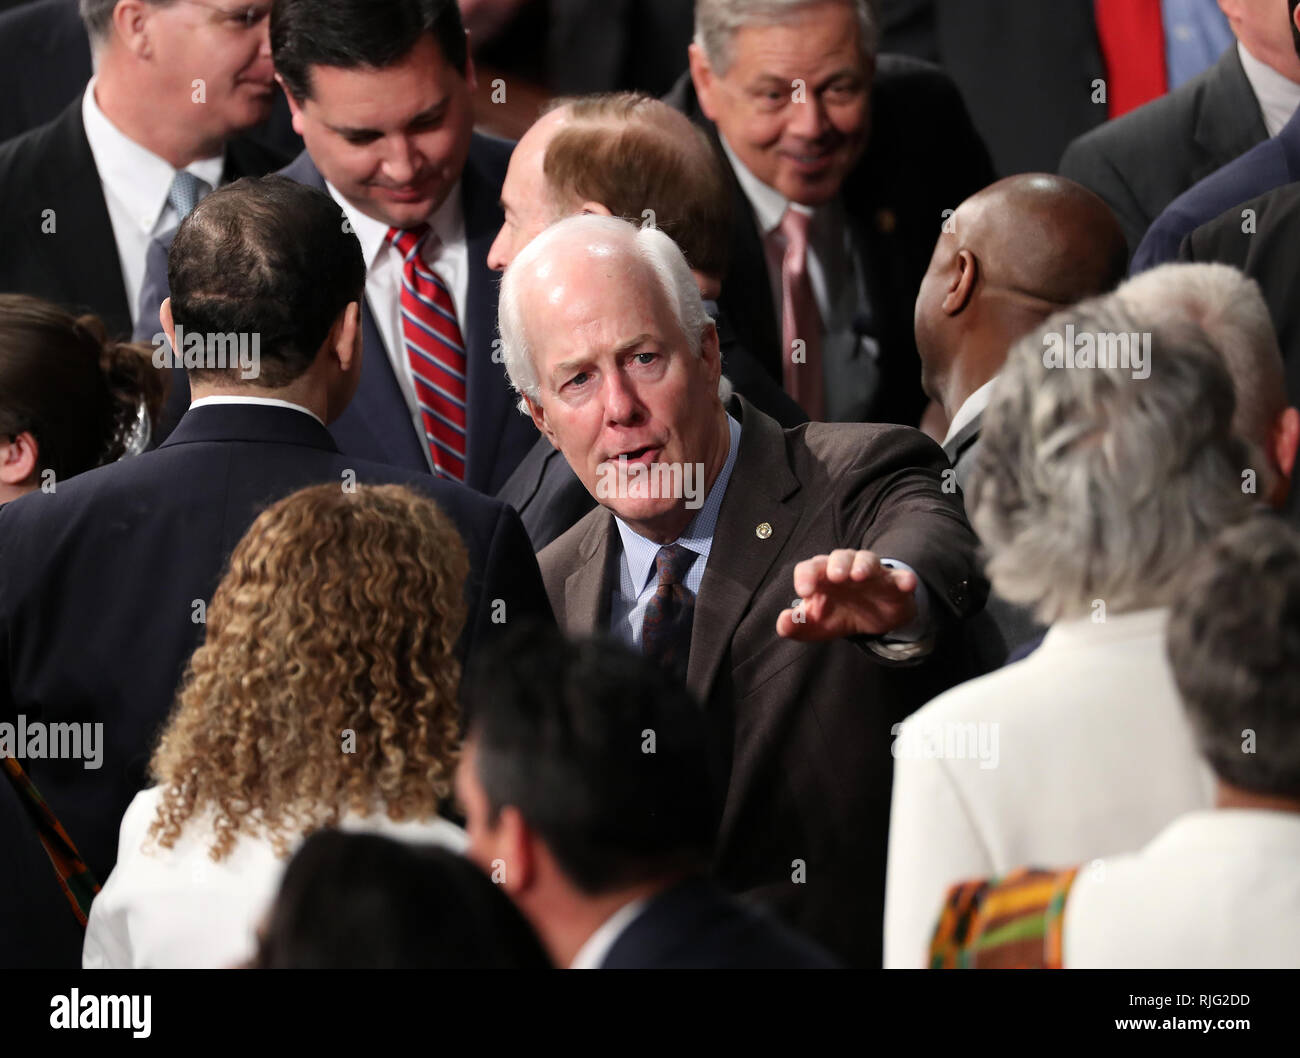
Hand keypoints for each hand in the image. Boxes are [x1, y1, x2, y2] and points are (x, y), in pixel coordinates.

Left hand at [776, 549, 917, 640]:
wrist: (873, 619)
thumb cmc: (838, 614)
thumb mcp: (817, 625)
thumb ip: (797, 625)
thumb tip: (783, 622)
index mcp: (822, 576)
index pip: (810, 568)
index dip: (806, 576)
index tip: (804, 592)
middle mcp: (846, 569)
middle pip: (840, 557)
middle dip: (837, 564)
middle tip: (835, 576)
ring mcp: (871, 574)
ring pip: (868, 560)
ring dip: (864, 565)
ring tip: (860, 575)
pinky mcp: (894, 584)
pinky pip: (900, 577)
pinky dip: (904, 578)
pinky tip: (907, 583)